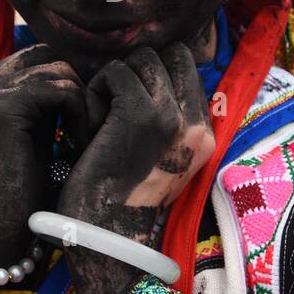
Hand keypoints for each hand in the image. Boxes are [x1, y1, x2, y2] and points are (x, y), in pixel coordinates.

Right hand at [0, 44, 88, 273]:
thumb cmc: (20, 192)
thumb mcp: (32, 133)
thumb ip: (44, 100)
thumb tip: (82, 69)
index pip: (35, 58)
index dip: (66, 83)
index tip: (80, 119)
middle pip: (47, 55)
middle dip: (75, 86)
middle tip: (87, 125)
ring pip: (58, 68)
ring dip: (81, 102)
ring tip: (83, 138)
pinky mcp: (1, 106)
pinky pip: (61, 88)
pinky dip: (79, 113)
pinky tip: (77, 142)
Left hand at [56, 44, 214, 293]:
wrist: (106, 241)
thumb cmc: (118, 200)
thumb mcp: (155, 158)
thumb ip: (162, 119)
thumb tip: (142, 70)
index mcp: (204, 133)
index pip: (187, 65)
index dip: (152, 71)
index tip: (126, 100)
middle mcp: (196, 122)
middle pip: (169, 53)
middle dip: (137, 68)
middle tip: (112, 104)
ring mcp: (172, 117)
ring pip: (141, 58)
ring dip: (113, 80)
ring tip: (99, 118)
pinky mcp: (141, 115)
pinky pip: (115, 71)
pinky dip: (94, 91)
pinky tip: (88, 125)